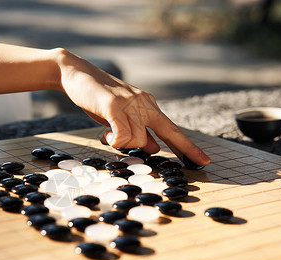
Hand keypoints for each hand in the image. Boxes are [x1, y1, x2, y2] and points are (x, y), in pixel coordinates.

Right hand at [58, 51, 210, 165]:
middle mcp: (143, 103)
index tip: (204, 160)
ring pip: (139, 139)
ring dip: (124, 144)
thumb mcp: (122, 118)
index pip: (172, 129)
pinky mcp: (114, 105)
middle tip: (202, 163)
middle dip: (186, 149)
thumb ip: (138, 131)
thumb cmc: (98, 100)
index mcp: (147, 106)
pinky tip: (106, 135)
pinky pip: (123, 135)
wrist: (76, 74)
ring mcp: (130, 103)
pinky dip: (115, 141)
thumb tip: (154, 148)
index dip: (188, 146)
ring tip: (109, 135)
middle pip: (168, 132)